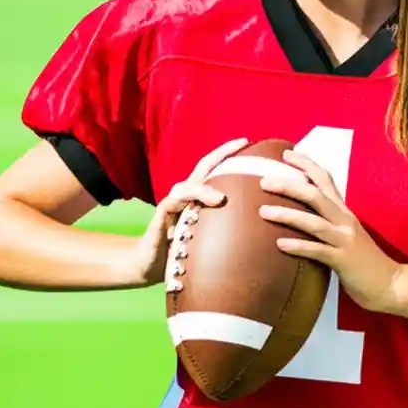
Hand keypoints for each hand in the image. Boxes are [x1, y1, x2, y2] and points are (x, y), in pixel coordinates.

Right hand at [134, 137, 247, 287]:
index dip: (228, 154)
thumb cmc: (181, 251)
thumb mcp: (208, 238)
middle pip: (203, 167)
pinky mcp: (160, 216)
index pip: (213, 169)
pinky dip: (186, 205)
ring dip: (205, 188)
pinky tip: (196, 213)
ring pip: (188, 185)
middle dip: (222, 153)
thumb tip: (258, 231)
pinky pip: (172, 203)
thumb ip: (226, 230)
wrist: (149, 264)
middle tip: (243, 143)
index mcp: (197, 197)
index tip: (247, 143)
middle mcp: (184, 195)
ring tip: (222, 198)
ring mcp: (171, 204)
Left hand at [259, 149, 402, 313]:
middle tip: (263, 181)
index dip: (306, 164)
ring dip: (287, 215)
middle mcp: (344, 221)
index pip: (325, 180)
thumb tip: (302, 214)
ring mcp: (345, 240)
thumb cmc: (364, 261)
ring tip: (263, 211)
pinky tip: (280, 244)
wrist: (391, 284)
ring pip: (313, 222)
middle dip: (288, 185)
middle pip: (314, 195)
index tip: (286, 153)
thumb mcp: (347, 234)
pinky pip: (317, 251)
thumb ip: (329, 221)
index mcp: (344, 212)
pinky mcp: (343, 261)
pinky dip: (299, 246)